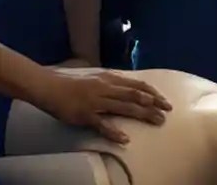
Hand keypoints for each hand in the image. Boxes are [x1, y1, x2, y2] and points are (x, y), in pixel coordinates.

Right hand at [33, 68, 173, 143]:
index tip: (164, 100)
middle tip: (167, 112)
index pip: (136, 84)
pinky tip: (125, 139)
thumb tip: (125, 86)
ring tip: (157, 122)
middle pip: (135, 96)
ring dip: (142, 115)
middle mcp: (106, 88)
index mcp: (109, 79)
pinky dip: (114, 132)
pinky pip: (102, 124)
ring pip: (124, 107)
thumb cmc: (71, 83)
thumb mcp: (95, 78)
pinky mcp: (85, 114)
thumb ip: (110, 82)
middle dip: (153, 104)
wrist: (49, 86)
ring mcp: (96, 101)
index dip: (152, 93)